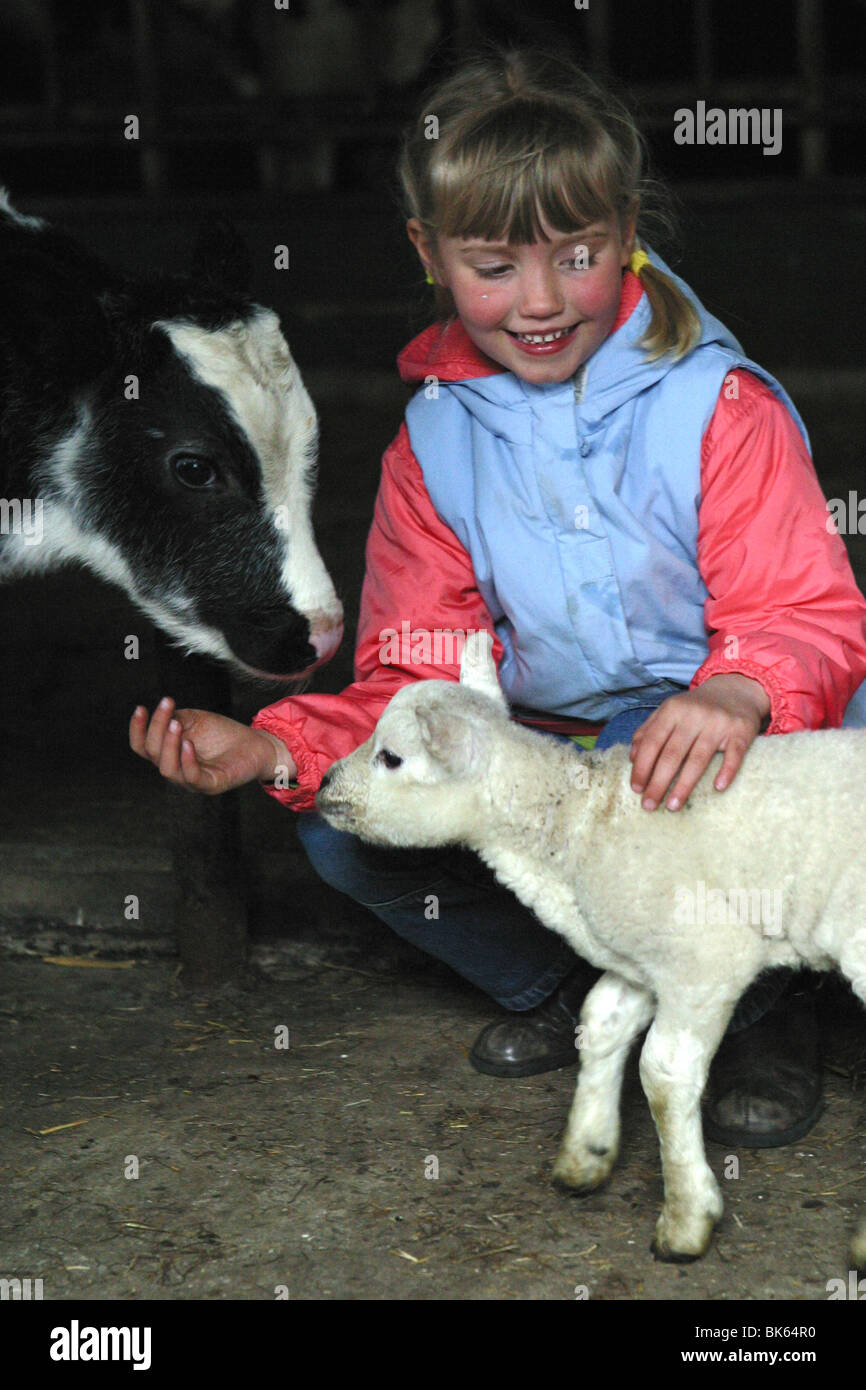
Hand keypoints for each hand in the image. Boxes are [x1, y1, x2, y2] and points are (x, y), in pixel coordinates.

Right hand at [129, 697, 294, 793]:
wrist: (255, 744)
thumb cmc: (223, 734)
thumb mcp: (195, 720)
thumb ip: (176, 718)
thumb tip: (161, 717)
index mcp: (168, 754)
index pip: (142, 746)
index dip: (137, 729)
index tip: (140, 708)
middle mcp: (176, 769)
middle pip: (153, 753)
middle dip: (157, 727)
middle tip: (168, 706)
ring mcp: (191, 780)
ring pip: (167, 768)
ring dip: (168, 744)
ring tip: (176, 724)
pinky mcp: (211, 785)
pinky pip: (192, 777)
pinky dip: (187, 760)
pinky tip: (189, 743)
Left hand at [629, 674, 769, 811]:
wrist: (735, 690)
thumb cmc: (696, 708)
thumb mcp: (669, 711)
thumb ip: (648, 731)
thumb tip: (633, 758)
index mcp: (672, 710)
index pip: (652, 742)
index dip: (642, 767)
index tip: (636, 789)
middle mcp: (694, 716)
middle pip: (672, 754)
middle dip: (658, 782)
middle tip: (649, 805)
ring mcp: (718, 724)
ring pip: (698, 759)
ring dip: (684, 785)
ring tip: (672, 806)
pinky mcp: (740, 732)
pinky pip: (734, 755)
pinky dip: (726, 772)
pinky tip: (717, 788)